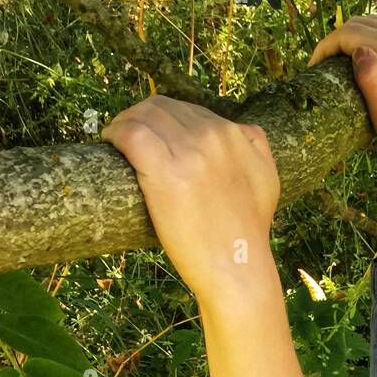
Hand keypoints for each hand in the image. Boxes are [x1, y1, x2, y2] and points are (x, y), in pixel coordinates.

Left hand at [100, 95, 279, 297]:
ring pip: (144, 116)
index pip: (188, 110)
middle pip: (162, 108)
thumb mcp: (267, 180)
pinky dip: (115, 134)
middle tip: (128, 137)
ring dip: (124, 123)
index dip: (164, 121)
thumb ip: (258, 148)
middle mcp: (213, 137)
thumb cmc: (249, 234)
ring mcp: (189, 153)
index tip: (152, 137)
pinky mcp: (165, 173)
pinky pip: (131, 134)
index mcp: (234, 135)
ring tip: (116, 141)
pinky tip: (109, 144)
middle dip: (141, 117)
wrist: (239, 269)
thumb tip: (243, 130)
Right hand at [307, 14, 376, 168]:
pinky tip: (366, 54)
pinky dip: (374, 36)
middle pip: (361, 23)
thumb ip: (371, 79)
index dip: (326, 47)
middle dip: (338, 40)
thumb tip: (359, 50)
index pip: (348, 34)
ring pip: (375, 23)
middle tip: (325, 64)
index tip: (314, 66)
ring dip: (355, 36)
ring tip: (342, 59)